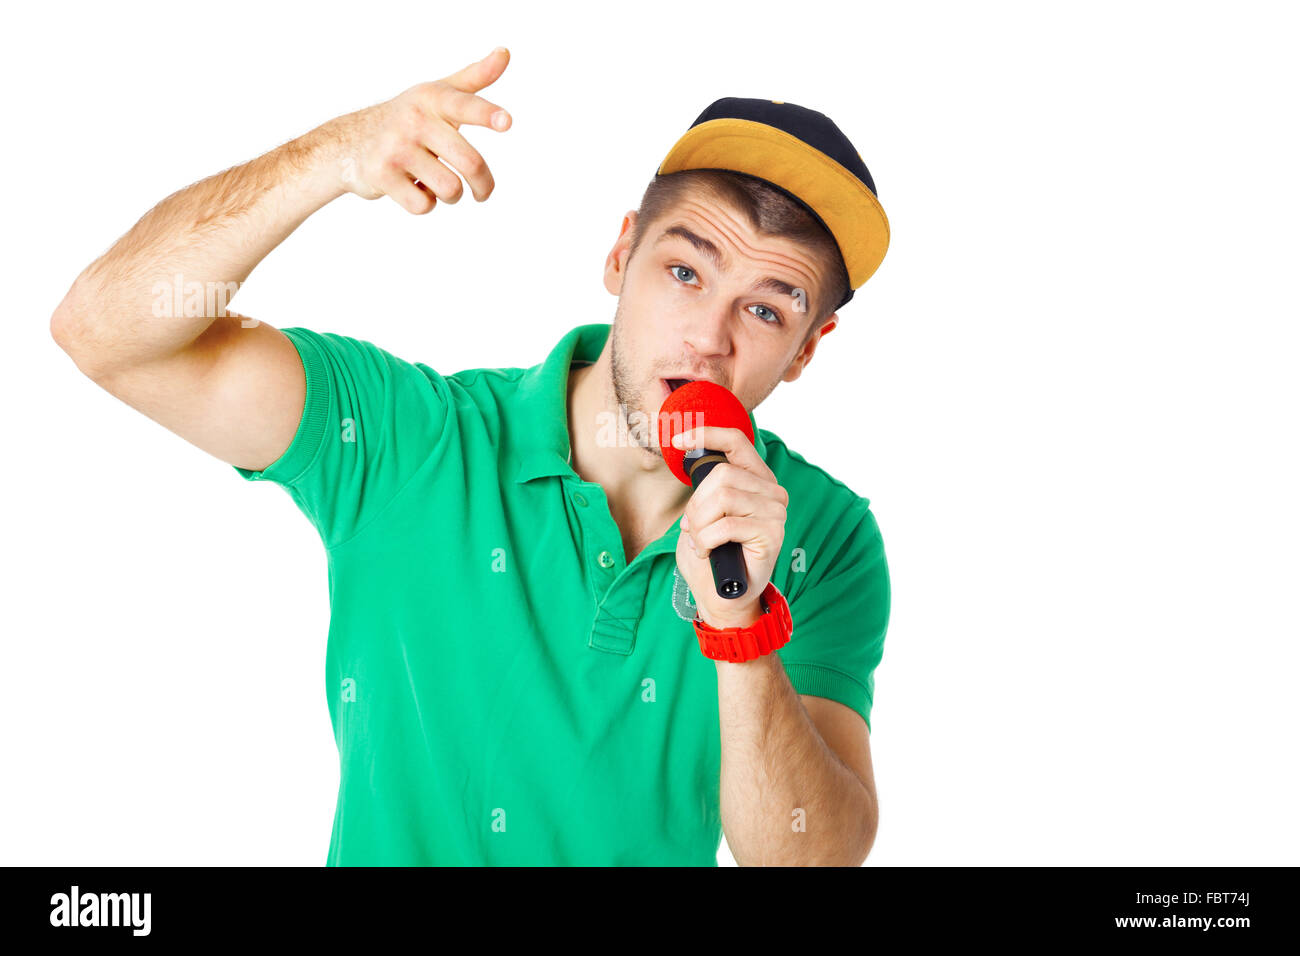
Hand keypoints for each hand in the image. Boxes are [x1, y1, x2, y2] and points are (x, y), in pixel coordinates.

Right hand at [331, 48, 512, 211]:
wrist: (348, 142)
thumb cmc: (408, 119)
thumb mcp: (438, 94)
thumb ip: (475, 78)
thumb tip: (505, 52)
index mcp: (433, 99)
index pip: (464, 105)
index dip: (486, 114)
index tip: (507, 122)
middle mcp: (414, 119)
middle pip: (470, 162)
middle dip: (484, 185)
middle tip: (483, 193)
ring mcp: (396, 147)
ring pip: (450, 188)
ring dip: (452, 195)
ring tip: (440, 185)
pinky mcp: (381, 174)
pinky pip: (423, 205)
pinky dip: (425, 203)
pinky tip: (414, 188)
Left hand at [673, 425, 788, 629]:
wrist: (724, 596)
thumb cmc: (713, 554)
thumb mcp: (702, 514)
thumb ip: (704, 489)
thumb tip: (693, 465)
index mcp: (755, 479)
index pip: (735, 441)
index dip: (706, 434)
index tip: (678, 440)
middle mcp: (771, 491)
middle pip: (721, 475)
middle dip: (696, 504)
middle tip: (693, 528)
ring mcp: (775, 512)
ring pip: (722, 497)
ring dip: (701, 524)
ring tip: (701, 542)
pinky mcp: (772, 534)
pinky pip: (726, 525)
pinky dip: (707, 540)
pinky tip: (708, 552)